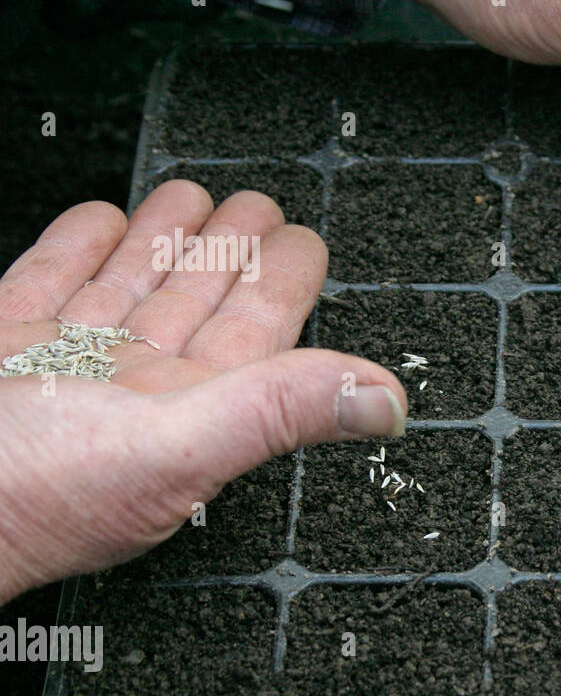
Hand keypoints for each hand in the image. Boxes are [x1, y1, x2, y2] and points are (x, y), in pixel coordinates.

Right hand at [0, 181, 406, 603]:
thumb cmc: (33, 497)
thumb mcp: (181, 446)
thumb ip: (281, 409)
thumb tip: (388, 401)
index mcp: (189, 410)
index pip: (256, 333)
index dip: (283, 283)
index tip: (305, 241)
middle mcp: (132, 388)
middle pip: (196, 300)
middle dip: (230, 249)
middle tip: (256, 204)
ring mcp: (64, 364)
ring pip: (129, 286)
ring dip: (165, 240)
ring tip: (193, 198)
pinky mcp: (1, 345)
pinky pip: (49, 284)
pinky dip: (79, 248)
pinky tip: (102, 222)